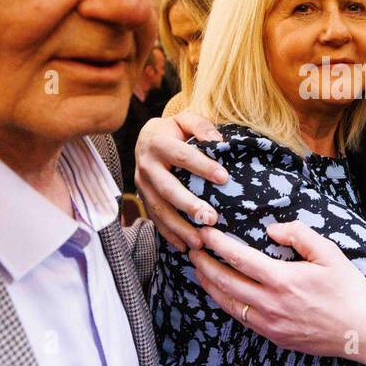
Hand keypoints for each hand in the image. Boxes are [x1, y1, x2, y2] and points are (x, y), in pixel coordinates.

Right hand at [135, 112, 226, 251]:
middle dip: (188, 205)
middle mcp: (146, 165)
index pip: (181, 156)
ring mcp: (142, 185)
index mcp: (157, 142)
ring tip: (200, 241)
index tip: (224, 177)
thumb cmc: (174, 130)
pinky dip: (168, 234)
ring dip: (179, 227)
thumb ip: (201, 125)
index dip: (202, 166)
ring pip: (158, 209)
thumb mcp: (185, 119)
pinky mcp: (143, 198)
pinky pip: (154, 219)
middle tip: (211, 218)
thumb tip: (217, 141)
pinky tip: (184, 246)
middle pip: (167, 188)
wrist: (147, 138)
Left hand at [188, 222, 365, 365]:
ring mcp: (269, 324)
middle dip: (204, 264)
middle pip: (225, 282)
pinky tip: (222, 294)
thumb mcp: (330, 254)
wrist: (360, 332)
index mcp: (282, 280)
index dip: (217, 244)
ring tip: (199, 271)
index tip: (205, 233)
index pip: (238, 258)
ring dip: (210, 285)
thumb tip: (272, 230)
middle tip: (192, 250)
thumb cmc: (347, 290)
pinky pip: (242, 318)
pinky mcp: (273, 336)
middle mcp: (270, 303)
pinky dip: (226, 303)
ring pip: (228, 303)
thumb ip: (300, 235)